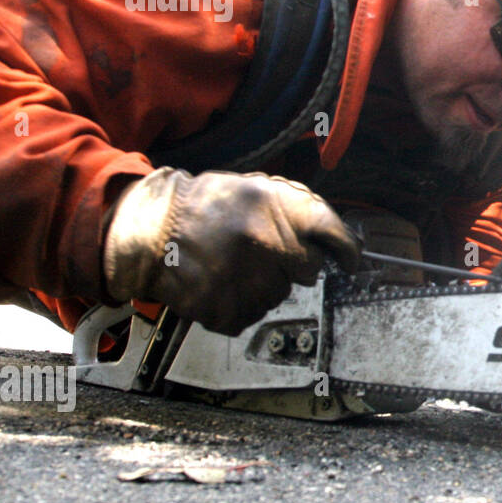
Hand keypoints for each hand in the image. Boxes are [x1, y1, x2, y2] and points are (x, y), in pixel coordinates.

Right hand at [103, 168, 359, 334]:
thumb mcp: (254, 188)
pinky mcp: (227, 310)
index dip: (346, 248)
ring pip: (280, 293)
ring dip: (265, 284)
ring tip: (233, 265)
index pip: (331, 231)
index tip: (351, 261)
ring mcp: (245, 281)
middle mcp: (265, 244)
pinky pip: (253, 314)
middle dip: (293, 262)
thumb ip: (296, 208)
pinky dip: (241, 304)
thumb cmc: (204, 207)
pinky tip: (222, 284)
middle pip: (309, 268)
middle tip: (263, 252)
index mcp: (273, 206)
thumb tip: (334, 236)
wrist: (150, 230)